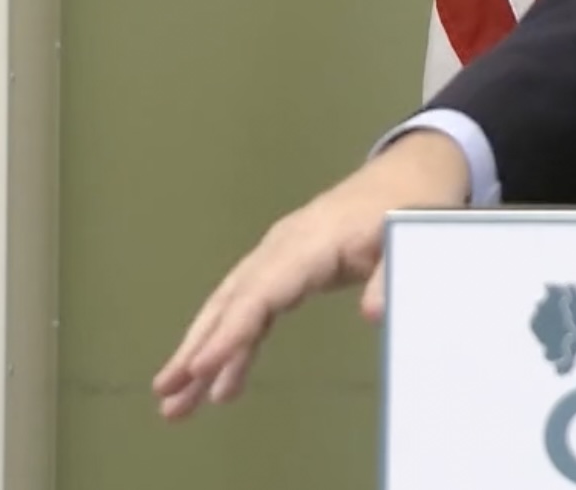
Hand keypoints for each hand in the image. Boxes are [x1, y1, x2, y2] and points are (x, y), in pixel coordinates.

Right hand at [152, 129, 471, 419]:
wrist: (408, 173)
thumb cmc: (408, 204)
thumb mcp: (409, 237)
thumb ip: (391, 276)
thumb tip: (372, 315)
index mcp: (311, 242)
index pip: (261, 292)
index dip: (231, 331)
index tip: (200, 368)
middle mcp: (283, 247)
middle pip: (233, 300)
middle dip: (197, 347)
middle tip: (166, 392)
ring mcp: (281, 256)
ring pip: (233, 305)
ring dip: (204, 351)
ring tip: (176, 402)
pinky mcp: (286, 267)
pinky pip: (252, 307)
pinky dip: (235, 342)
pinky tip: (223, 380)